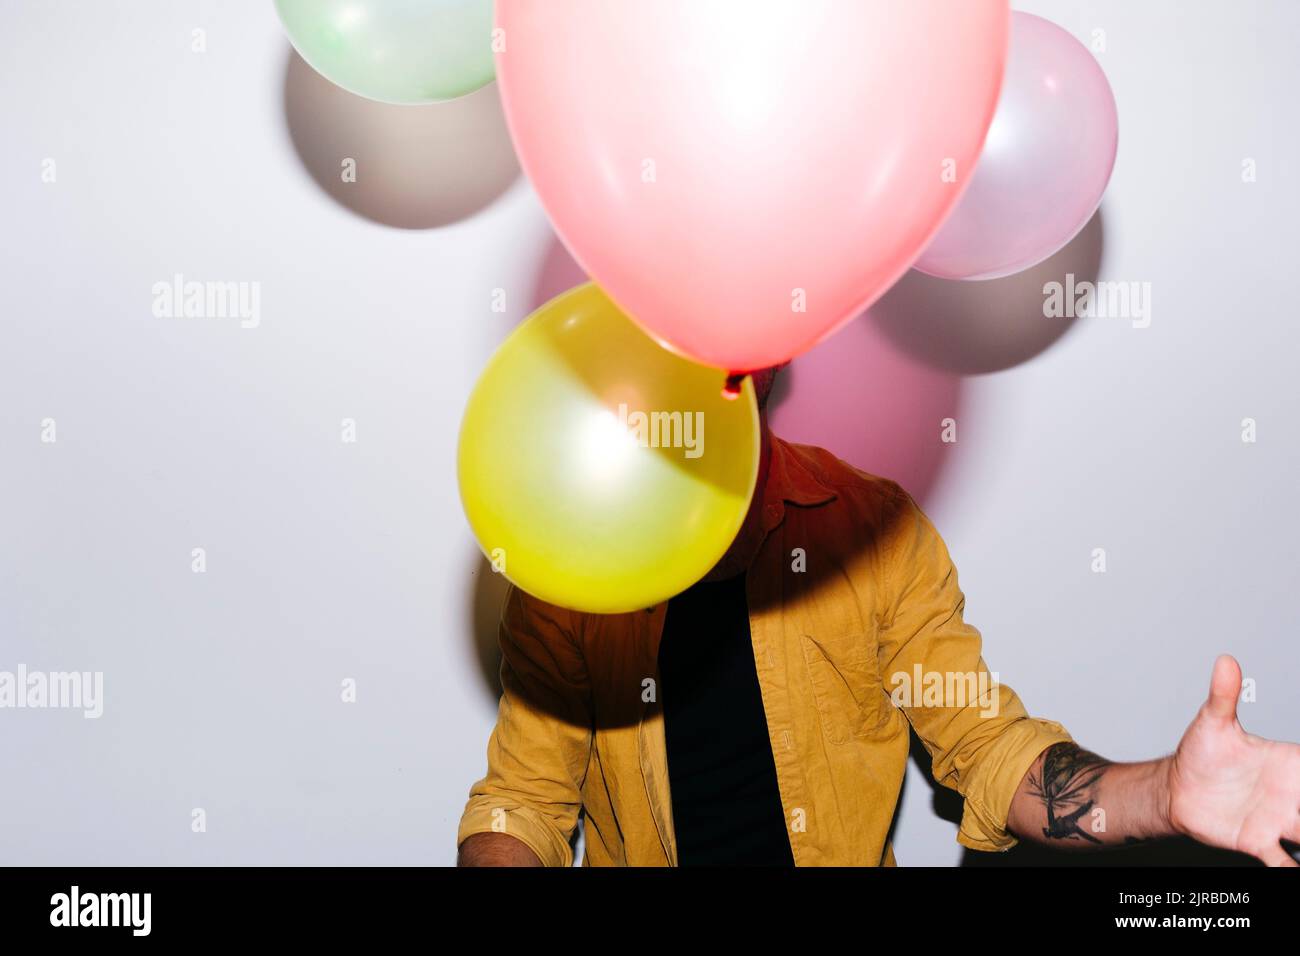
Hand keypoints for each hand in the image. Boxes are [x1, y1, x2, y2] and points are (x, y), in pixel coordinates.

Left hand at [1166, 655, 1299, 866]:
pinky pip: (1284, 863)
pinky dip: (1292, 869)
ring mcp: (1280, 821)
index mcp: (1290, 763)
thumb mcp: (1212, 723)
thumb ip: (1223, 695)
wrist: (1175, 790)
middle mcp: (1292, 795)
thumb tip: (1225, 661)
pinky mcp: (1260, 842)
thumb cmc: (1199, 755)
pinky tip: (1294, 871)